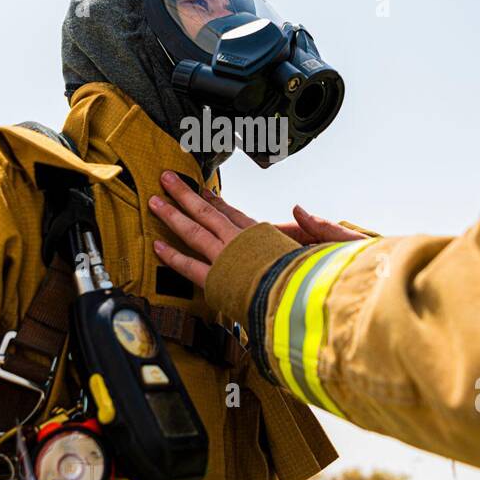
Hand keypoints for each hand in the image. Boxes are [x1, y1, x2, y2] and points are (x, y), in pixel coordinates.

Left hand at [148, 171, 364, 288]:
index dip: (217, 202)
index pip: (235, 214)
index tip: (203, 192)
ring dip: (173, 215)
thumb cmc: (318, 279)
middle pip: (208, 213)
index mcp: (264, 237)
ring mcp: (228, 259)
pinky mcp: (220, 280)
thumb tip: (298, 209)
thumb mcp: (324, 247)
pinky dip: (173, 257)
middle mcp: (242, 242)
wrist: (307, 300)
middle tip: (166, 180)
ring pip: (194, 232)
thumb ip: (314, 226)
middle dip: (185, 195)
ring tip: (155, 201)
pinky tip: (157, 246)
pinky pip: (191, 267)